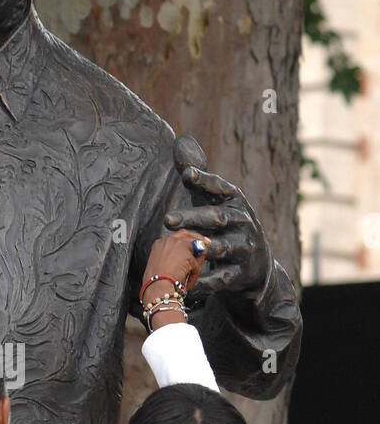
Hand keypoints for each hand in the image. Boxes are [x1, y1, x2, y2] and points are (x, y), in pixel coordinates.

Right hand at [141, 229, 207, 301]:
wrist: (156, 286)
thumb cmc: (156, 280)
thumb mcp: (161, 264)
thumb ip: (173, 256)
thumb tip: (189, 256)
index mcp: (160, 243)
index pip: (177, 236)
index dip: (187, 239)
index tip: (194, 243)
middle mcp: (169, 240)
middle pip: (188, 235)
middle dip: (199, 239)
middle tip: (206, 244)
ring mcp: (179, 245)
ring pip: (196, 248)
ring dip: (197, 261)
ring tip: (192, 273)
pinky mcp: (187, 255)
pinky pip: (196, 265)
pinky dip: (194, 275)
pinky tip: (189, 283)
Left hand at [163, 135, 270, 299]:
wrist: (255, 265)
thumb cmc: (226, 226)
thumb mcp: (215, 201)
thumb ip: (197, 176)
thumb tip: (180, 140)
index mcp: (235, 202)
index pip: (221, 187)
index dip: (204, 180)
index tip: (186, 174)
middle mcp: (243, 223)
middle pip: (216, 219)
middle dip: (192, 218)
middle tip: (167, 219)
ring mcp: (244, 249)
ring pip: (220, 248)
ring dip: (200, 248)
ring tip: (179, 248)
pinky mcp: (240, 274)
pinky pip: (221, 278)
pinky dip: (205, 281)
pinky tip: (187, 283)